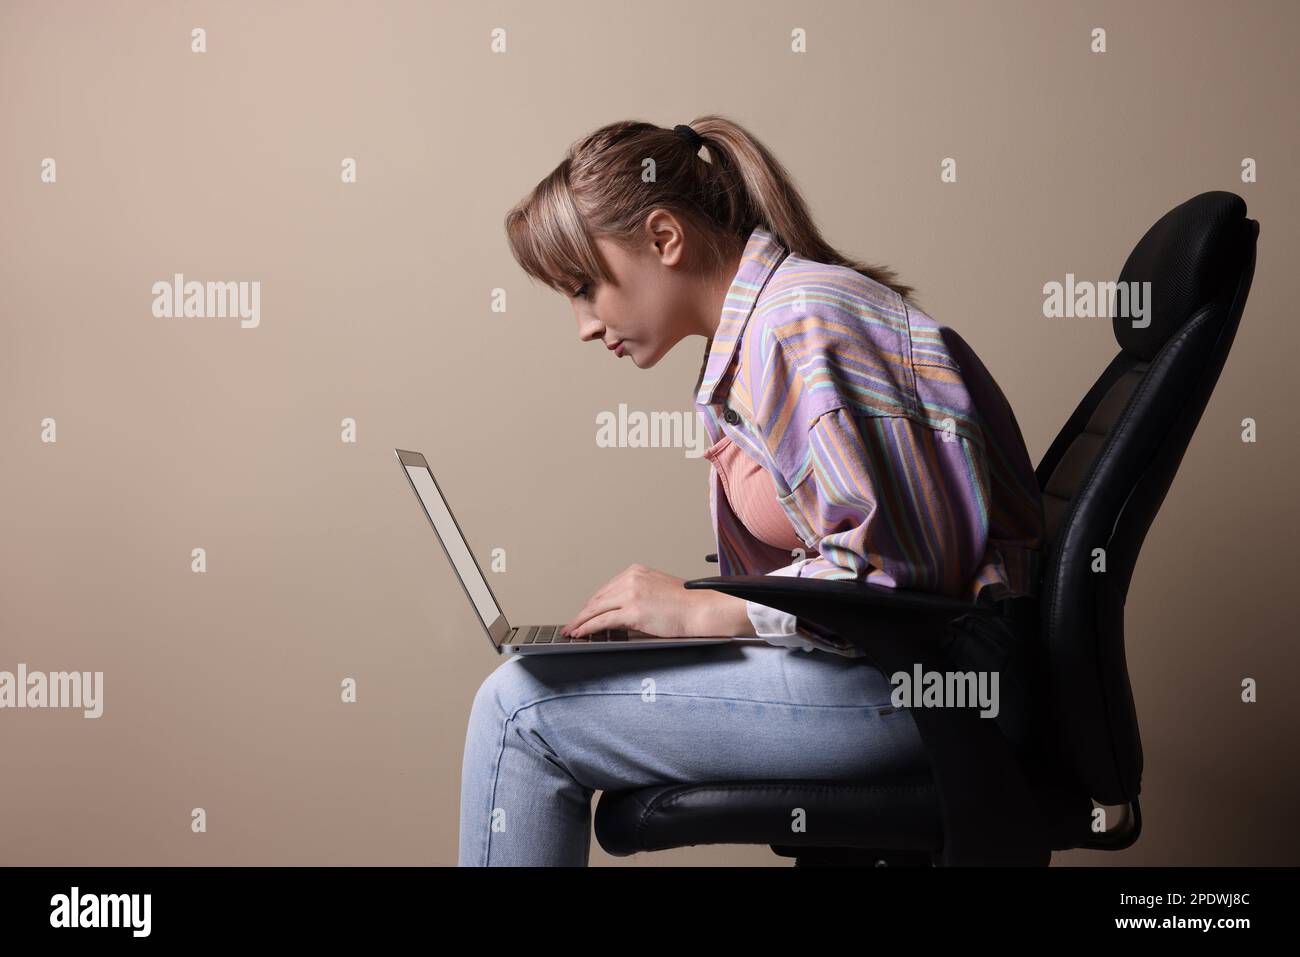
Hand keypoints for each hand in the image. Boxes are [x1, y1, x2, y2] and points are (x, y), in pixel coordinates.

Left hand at [560, 563, 753, 638]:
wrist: (701, 609)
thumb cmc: (686, 604)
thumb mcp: (658, 590)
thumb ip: (638, 595)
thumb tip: (621, 612)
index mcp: (637, 572)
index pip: (607, 589)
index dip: (593, 603)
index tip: (584, 613)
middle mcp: (631, 579)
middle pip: (598, 598)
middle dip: (583, 613)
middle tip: (572, 624)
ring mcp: (630, 594)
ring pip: (596, 609)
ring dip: (580, 622)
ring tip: (572, 631)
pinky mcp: (632, 611)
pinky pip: (602, 621)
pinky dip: (587, 628)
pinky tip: (581, 634)